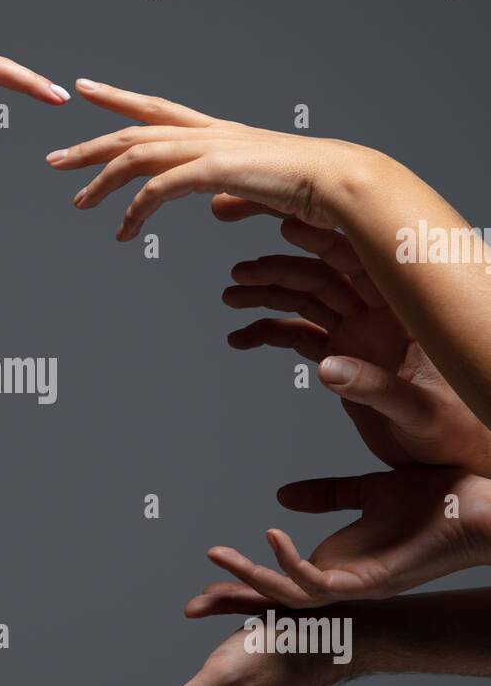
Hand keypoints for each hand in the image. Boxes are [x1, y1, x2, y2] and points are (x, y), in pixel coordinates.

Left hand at [45, 79, 382, 241]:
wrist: (338, 183)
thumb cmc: (308, 190)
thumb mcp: (256, 192)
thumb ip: (230, 197)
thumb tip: (213, 207)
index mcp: (215, 134)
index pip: (155, 110)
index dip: (118, 99)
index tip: (84, 89)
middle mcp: (207, 133)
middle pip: (134, 131)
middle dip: (90, 144)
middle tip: (53, 160)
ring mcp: (210, 148)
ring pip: (138, 156)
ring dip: (102, 180)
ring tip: (76, 204)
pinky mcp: (215, 170)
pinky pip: (160, 188)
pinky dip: (136, 209)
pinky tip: (123, 230)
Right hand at [186, 466, 490, 613]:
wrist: (482, 506)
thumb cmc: (437, 500)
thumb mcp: (368, 491)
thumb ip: (327, 494)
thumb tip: (282, 495)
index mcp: (338, 564)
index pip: (278, 579)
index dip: (241, 581)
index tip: (206, 577)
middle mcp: (343, 582)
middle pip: (275, 599)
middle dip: (233, 602)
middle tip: (193, 605)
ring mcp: (356, 586)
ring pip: (289, 595)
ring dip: (251, 579)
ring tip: (219, 557)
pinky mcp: (372, 582)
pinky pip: (322, 585)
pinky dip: (292, 564)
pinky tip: (272, 535)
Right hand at [223, 218, 490, 473]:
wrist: (453, 456)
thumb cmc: (454, 431)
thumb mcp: (419, 412)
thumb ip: (374, 388)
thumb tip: (326, 368)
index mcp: (404, 315)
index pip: (359, 265)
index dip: (322, 243)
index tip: (284, 229)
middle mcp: (379, 317)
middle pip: (322, 278)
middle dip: (279, 272)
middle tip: (241, 275)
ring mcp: (360, 336)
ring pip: (306, 302)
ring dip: (269, 297)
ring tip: (232, 297)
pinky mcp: (345, 358)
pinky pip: (300, 336)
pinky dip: (270, 333)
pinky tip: (243, 338)